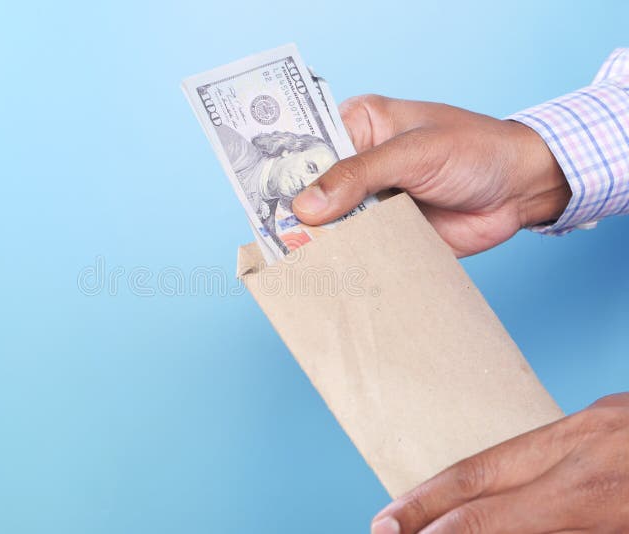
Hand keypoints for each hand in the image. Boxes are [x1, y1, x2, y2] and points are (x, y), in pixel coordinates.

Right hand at [292, 95, 571, 256]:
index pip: (307, 145)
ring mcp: (371, 203)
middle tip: (274, 238)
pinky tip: (328, 276)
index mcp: (358, 127)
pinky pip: (357, 250)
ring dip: (318, 243)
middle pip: (311, 191)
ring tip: (295, 263)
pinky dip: (345, 262)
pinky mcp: (386, 235)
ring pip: (330, 225)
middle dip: (294, 214)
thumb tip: (306, 206)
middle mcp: (357, 166)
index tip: (258, 196)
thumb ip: (358, 176)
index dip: (281, 170)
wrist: (521, 189)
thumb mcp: (414, 152)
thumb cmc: (474, 150)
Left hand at [371, 393, 628, 532]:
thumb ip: (564, 458)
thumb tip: (509, 488)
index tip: (389, 516)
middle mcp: (588, 470)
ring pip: (524, 531)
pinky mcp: (626, 527)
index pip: (481, 469)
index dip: (428, 496)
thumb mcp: (610, 430)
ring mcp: (613, 508)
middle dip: (430, 527)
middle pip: (486, 507)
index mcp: (579, 436)